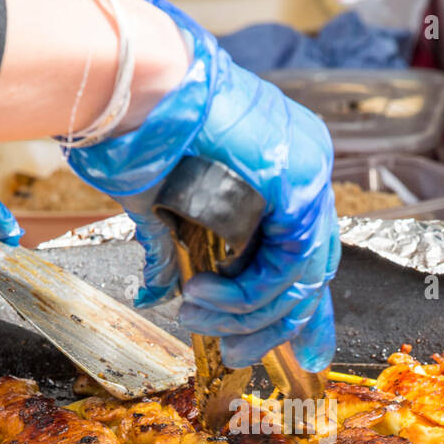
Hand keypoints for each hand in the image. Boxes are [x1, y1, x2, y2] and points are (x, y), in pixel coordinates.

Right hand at [67, 0, 337, 371]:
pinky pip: (286, 267)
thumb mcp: (163, 205)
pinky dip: (246, 295)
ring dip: (245, 315)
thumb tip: (159, 294)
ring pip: (300, 279)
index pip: (306, 255)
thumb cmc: (135, 130)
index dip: (301, 312)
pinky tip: (203, 295)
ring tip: (195, 316)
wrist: (131, 88)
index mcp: (281, 170)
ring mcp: (309, 174)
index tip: (301, 355)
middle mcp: (306, 171)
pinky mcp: (300, 183)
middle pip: (312, 273)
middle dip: (274, 328)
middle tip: (235, 354)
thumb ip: (174, 251)